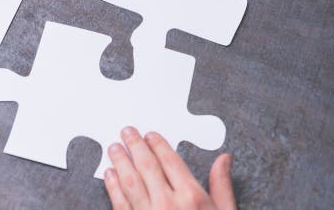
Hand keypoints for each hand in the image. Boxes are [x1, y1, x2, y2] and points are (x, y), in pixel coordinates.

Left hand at [104, 127, 235, 209]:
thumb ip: (222, 186)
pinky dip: (113, 187)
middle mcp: (168, 204)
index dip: (158, 144)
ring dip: (120, 162)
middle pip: (147, 166)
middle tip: (127, 132)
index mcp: (192, 197)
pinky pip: (120, 204)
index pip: (170, 160)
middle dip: (135, 146)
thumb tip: (224, 158)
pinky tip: (109, 175)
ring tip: (114, 148)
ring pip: (130, 181)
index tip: (150, 135)